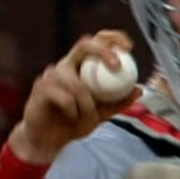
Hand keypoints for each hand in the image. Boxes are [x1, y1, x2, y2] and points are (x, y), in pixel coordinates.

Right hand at [8, 30, 139, 163]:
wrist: (50, 139)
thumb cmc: (73, 122)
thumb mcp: (102, 113)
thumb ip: (119, 102)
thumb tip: (139, 90)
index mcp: (80, 67)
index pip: (95, 41)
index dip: (112, 39)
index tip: (127, 47)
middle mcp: (65, 65)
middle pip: (84, 45)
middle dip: (103, 52)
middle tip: (117, 66)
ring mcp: (51, 75)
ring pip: (78, 84)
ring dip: (88, 104)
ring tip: (88, 117)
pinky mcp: (40, 88)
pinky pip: (66, 97)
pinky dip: (75, 110)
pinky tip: (72, 116)